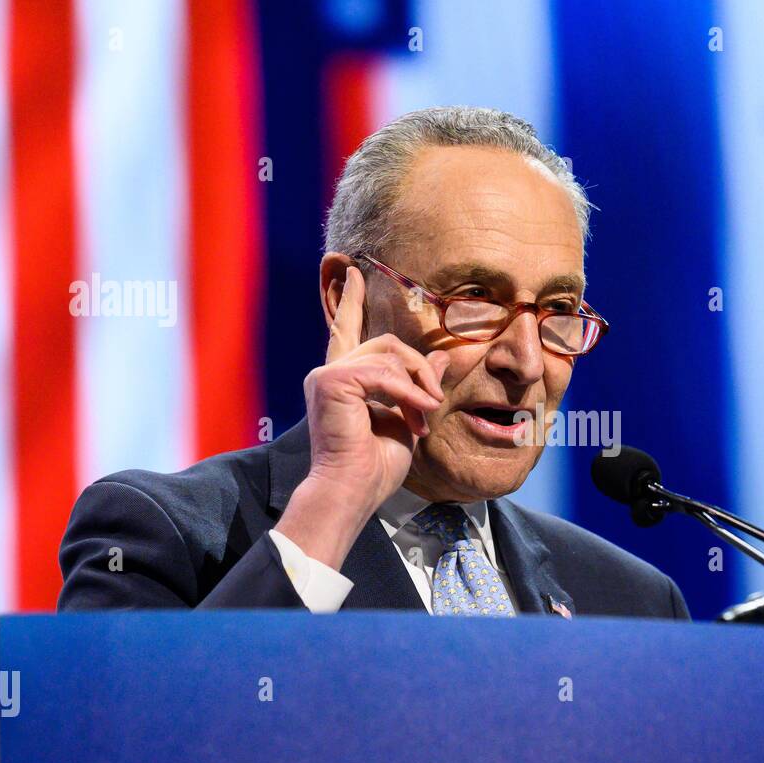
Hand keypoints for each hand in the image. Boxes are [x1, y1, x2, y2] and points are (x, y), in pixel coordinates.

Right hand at [276, 265, 448, 568]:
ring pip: (390, 354)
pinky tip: (417, 414)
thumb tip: (437, 359)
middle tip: (430, 406)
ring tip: (423, 418)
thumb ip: (417, 387)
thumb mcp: (408, 418)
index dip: (350, 299)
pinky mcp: (331, 382)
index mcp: (343, 380)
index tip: (354, 272)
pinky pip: (384, 374)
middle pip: (387, 343)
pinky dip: (408, 394)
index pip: (346, 329)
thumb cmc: (375, 466)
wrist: (353, 489)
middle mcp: (330, 372)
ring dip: (416, 387)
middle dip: (417, 371)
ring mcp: (327, 375)